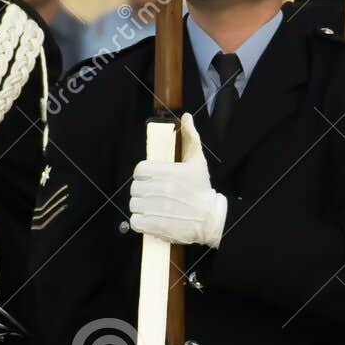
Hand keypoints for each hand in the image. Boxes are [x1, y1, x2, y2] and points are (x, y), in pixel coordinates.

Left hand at [129, 113, 227, 246]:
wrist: (211, 219)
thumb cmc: (202, 190)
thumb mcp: (198, 161)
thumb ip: (190, 138)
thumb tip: (187, 118)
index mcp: (168, 172)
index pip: (139, 170)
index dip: (143, 175)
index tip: (151, 180)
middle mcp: (161, 189)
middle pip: (135, 188)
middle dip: (142, 191)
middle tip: (152, 195)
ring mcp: (157, 209)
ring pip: (134, 204)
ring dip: (140, 207)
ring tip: (152, 208)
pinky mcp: (155, 226)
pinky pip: (135, 221)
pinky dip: (140, 222)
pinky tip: (150, 219)